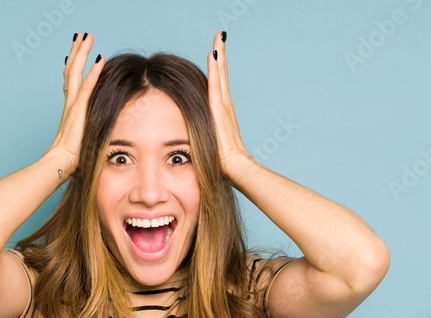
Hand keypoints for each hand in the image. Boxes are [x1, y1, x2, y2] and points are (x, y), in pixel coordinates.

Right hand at [47, 33, 104, 179]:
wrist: (61, 163)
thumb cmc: (72, 157)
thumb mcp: (82, 139)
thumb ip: (88, 133)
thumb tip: (94, 137)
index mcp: (70, 108)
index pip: (71, 81)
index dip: (73, 64)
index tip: (76, 52)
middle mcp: (70, 102)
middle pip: (71, 70)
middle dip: (77, 51)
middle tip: (81, 36)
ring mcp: (73, 105)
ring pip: (75, 72)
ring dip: (82, 53)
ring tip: (87, 36)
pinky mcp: (78, 110)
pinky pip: (87, 86)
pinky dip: (94, 72)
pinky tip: (100, 58)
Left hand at [206, 31, 253, 182]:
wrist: (236, 168)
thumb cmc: (223, 164)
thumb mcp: (210, 147)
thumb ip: (205, 141)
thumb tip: (194, 146)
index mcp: (223, 113)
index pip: (219, 86)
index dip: (218, 70)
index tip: (216, 53)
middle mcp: (226, 106)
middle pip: (221, 74)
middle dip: (220, 55)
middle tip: (220, 36)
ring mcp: (224, 106)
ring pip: (220, 74)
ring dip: (219, 55)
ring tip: (219, 37)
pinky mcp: (220, 108)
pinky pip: (216, 83)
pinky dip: (215, 68)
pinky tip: (213, 53)